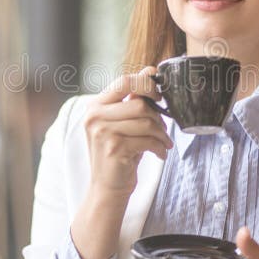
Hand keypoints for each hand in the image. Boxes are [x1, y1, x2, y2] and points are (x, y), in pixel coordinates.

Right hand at [71, 67, 173, 258]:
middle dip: (157, 115)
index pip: (123, 81)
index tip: (158, 95)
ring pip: (146, 121)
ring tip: (163, 142)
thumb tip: (149, 70)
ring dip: (161, 133)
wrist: (108, 188)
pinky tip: (160, 153)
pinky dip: (159, 147)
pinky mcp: (114, 148)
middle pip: (139, 103)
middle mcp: (94, 116)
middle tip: (162, 127)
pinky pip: (147, 139)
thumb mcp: (124, 123)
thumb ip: (133, 99)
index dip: (146, 84)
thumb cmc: (119, 153)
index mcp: (96, 106)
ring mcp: (102, 132)